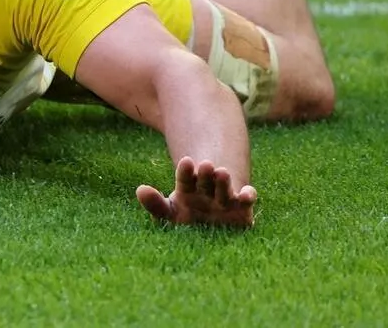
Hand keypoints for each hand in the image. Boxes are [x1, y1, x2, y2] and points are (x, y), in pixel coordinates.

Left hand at [135, 156, 256, 227]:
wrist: (211, 225)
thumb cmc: (187, 217)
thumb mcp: (169, 212)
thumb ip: (155, 204)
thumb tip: (140, 190)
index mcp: (187, 188)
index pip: (184, 178)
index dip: (185, 171)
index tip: (186, 161)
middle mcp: (207, 190)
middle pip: (206, 180)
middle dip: (206, 174)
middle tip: (206, 165)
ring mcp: (225, 198)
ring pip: (224, 188)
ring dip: (222, 182)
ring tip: (221, 173)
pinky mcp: (242, 209)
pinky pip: (246, 200)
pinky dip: (248, 196)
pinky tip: (247, 193)